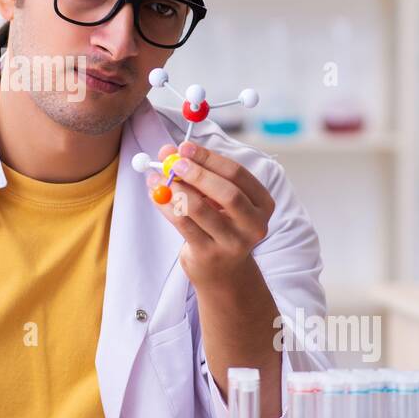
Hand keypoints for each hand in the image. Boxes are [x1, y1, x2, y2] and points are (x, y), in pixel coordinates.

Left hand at [145, 139, 274, 287]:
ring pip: (200, 209)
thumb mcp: (216, 198)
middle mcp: (253, 225)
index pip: (237, 174)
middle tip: (173, 162)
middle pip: (227, 193)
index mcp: (262, 203)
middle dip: (197, 174)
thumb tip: (167, 150)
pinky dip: (166, 205)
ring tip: (158, 177)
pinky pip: (183, 224)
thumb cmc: (219, 224)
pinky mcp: (209, 254)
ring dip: (176, 189)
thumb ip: (197, 172)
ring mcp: (233, 243)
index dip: (209, 158)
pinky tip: (155, 195)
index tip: (185, 146)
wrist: (222, 270)